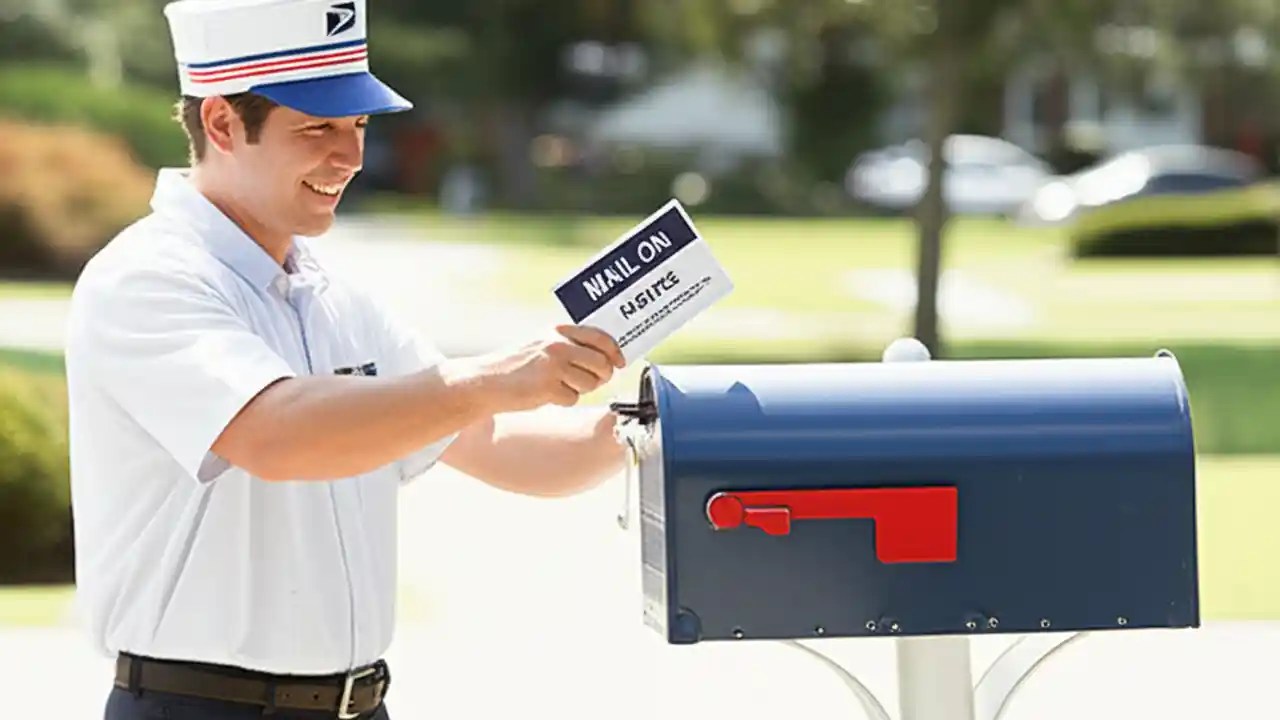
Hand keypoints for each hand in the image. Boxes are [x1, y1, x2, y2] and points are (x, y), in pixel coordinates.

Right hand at [477, 324, 624, 412]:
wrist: (487, 381)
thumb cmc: (516, 365)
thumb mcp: (543, 344)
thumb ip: (571, 345)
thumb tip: (607, 357)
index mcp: (559, 331)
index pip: (600, 337)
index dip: (614, 352)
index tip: (619, 362)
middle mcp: (558, 345)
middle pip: (602, 363)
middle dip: (602, 376)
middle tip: (590, 380)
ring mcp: (554, 366)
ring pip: (591, 383)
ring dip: (580, 389)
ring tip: (559, 385)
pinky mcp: (548, 387)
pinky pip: (573, 398)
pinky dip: (564, 400)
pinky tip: (546, 393)